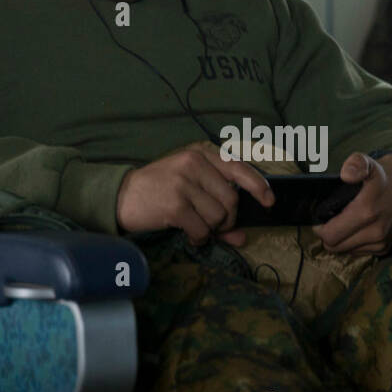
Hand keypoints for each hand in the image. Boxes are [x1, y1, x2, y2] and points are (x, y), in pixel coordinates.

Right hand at [116, 141, 273, 246]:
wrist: (122, 196)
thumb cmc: (159, 190)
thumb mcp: (189, 188)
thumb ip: (217, 206)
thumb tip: (242, 236)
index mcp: (200, 154)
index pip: (239, 168)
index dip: (258, 186)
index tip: (269, 201)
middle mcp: (194, 164)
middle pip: (231, 201)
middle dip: (227, 220)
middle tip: (214, 226)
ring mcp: (184, 183)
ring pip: (218, 217)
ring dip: (211, 230)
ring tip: (195, 227)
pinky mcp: (176, 205)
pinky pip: (202, 230)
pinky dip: (199, 238)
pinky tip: (188, 234)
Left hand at [312, 152, 391, 254]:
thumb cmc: (379, 176)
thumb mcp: (367, 163)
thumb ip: (355, 164)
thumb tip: (346, 175)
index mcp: (366, 212)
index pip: (330, 235)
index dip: (320, 228)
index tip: (322, 218)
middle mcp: (376, 231)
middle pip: (335, 246)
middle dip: (328, 235)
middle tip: (330, 220)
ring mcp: (381, 242)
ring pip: (345, 251)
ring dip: (341, 239)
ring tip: (344, 222)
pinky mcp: (384, 248)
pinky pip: (358, 252)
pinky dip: (353, 243)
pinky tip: (357, 228)